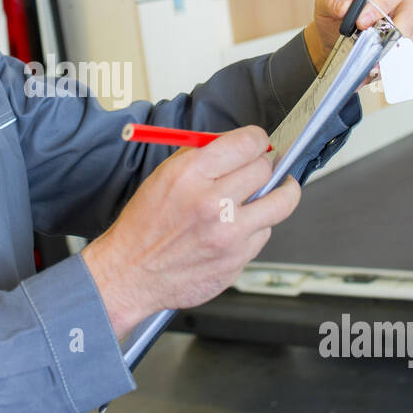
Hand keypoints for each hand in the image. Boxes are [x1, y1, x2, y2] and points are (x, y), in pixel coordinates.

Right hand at [81, 126, 301, 338]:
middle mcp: (212, 202)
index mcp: (191, 174)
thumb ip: (202, 155)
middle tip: (261, 169)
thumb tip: (238, 144)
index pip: (247, 142)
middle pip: (266, 168)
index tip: (258, 143)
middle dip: (265, 165)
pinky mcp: (237, 259)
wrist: (131, 273)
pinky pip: (265, 234)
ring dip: (280, 194)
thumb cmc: (144, 226)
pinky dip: (256, 228)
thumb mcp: (163, 176)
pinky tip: (238, 228)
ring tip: (273, 193)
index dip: (257, 139)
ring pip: (281, 202)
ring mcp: (228, 233)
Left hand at [303, 0, 412, 71]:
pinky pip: (411, 51)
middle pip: (411, 11)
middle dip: (391, 30)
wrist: (336, 36)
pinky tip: (376, 64)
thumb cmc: (337, 12)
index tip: (363, 21)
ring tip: (369, 57)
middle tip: (370, 43)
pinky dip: (393, 60)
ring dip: (391, 48)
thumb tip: (345, 7)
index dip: (383, 3)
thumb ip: (333, 0)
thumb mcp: (326, 0)